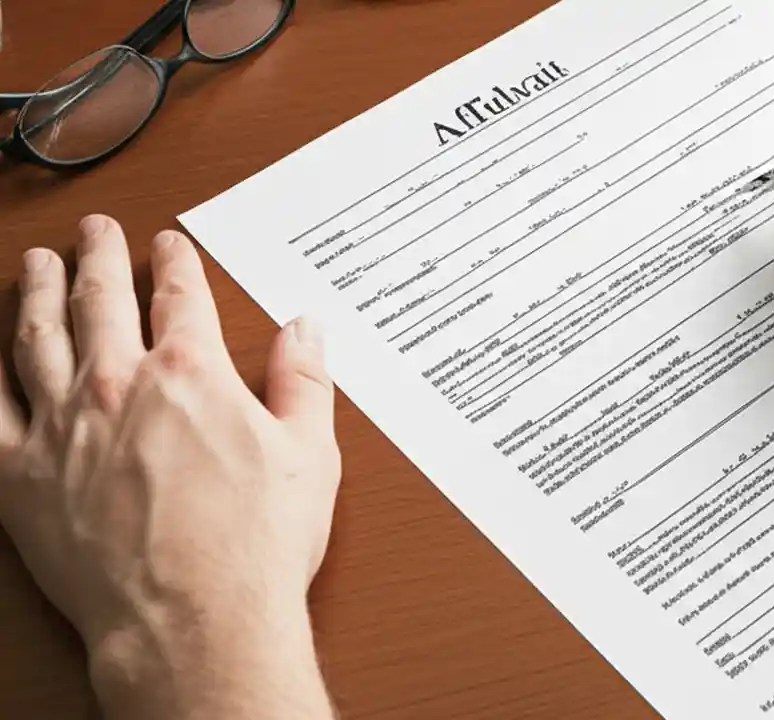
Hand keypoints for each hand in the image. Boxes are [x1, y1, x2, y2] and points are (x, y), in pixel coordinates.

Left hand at [0, 215, 338, 718]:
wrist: (192, 622)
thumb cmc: (253, 546)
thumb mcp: (309, 453)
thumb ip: (303, 380)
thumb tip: (303, 329)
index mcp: (190, 373)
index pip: (179, 296)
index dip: (174, 263)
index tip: (168, 246)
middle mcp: (118, 385)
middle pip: (100, 300)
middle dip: (99, 258)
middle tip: (96, 232)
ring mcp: (62, 427)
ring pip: (38, 337)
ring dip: (38, 292)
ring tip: (39, 265)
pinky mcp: (22, 475)